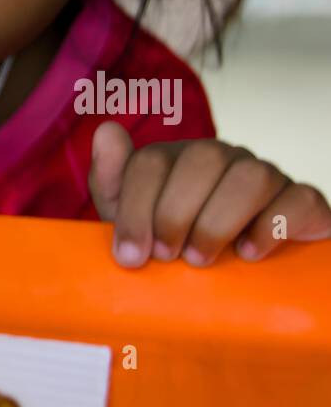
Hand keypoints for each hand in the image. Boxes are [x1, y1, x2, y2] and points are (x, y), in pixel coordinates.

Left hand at [89, 122, 330, 267]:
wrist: (232, 274)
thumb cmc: (172, 243)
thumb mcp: (130, 219)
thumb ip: (111, 180)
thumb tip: (105, 131)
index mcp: (177, 159)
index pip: (152, 161)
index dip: (136, 209)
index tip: (131, 256)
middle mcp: (223, 159)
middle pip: (202, 159)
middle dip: (175, 214)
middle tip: (168, 256)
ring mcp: (266, 176)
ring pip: (251, 176)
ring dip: (218, 223)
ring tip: (200, 258)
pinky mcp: (301, 202)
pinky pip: (298, 201)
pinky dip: (271, 228)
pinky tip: (247, 254)